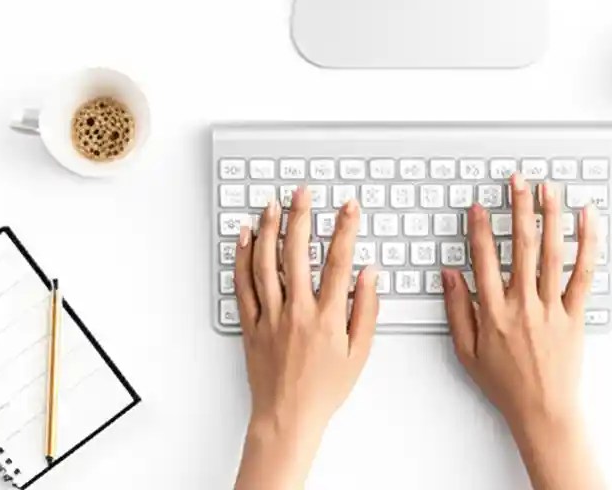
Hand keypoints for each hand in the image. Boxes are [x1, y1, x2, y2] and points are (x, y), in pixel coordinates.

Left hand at [234, 190, 378, 489]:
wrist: (287, 419)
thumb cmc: (324, 391)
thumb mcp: (359, 353)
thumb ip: (366, 310)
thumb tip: (369, 274)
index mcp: (328, 318)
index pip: (339, 262)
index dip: (345, 229)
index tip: (348, 207)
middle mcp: (297, 313)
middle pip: (298, 253)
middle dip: (302, 217)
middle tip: (304, 192)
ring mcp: (270, 317)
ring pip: (266, 263)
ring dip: (270, 229)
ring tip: (274, 205)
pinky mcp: (250, 325)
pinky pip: (243, 285)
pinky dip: (242, 258)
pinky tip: (246, 238)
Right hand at [442, 174, 603, 489]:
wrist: (543, 411)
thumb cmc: (505, 385)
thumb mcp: (466, 351)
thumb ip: (457, 309)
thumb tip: (449, 274)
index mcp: (494, 313)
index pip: (485, 259)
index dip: (481, 229)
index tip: (479, 207)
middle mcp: (524, 305)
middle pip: (522, 246)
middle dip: (519, 208)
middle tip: (517, 181)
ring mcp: (552, 308)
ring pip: (553, 253)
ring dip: (551, 216)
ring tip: (549, 189)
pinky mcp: (575, 315)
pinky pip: (584, 274)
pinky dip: (588, 244)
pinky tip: (587, 220)